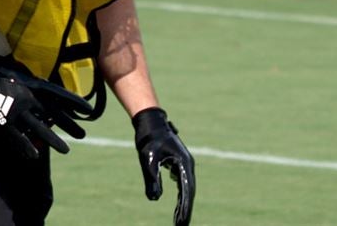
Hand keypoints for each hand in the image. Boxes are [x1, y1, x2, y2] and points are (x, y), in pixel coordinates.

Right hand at [0, 47, 92, 157]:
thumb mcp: (16, 72)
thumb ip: (29, 82)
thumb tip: (42, 86)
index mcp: (31, 84)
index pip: (58, 94)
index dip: (73, 102)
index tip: (88, 110)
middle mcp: (27, 96)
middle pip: (52, 113)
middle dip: (67, 124)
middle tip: (82, 135)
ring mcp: (15, 109)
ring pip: (38, 127)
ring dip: (51, 140)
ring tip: (65, 150)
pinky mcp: (2, 119)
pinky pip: (15, 135)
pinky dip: (24, 146)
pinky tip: (34, 155)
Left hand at [132, 107, 195, 225]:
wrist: (150, 120)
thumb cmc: (148, 138)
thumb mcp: (148, 159)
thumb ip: (152, 179)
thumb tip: (154, 199)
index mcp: (184, 163)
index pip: (186, 191)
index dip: (184, 208)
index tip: (181, 222)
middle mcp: (187, 164)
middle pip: (189, 191)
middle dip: (185, 209)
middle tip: (181, 225)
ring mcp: (184, 163)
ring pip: (186, 188)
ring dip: (183, 203)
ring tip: (179, 219)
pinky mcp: (178, 163)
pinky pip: (182, 182)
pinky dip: (180, 194)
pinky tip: (177, 204)